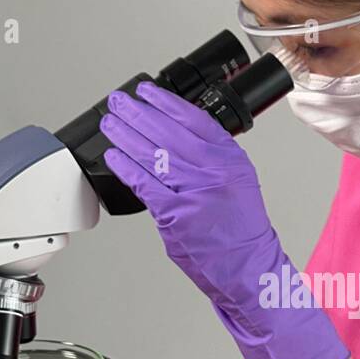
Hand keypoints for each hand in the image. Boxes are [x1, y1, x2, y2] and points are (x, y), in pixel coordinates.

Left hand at [99, 81, 348, 358]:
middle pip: (168, 131)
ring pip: (152, 153)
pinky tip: (113, 154)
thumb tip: (172, 134)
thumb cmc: (241, 229)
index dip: (166, 102)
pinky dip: (126, 166)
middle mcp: (214, 171)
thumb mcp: (237, 180)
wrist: (248, 267)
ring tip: (110, 122)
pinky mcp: (176, 215)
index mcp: (230, 158)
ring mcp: (194, 193)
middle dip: (139, 112)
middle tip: (119, 101)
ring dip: (126, 134)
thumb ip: (210, 157)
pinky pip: (144, 183)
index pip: (194, 120)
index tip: (147, 91)